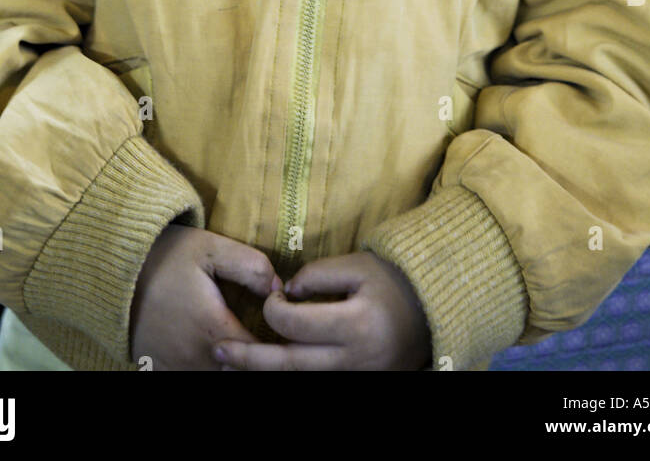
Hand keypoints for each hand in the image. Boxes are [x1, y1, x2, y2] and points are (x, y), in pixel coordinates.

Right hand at [129, 224, 283, 369]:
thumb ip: (252, 266)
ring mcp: (175, 367)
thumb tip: (279, 288)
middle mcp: (196, 358)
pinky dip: (206, 367)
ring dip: (230, 363)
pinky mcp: (159, 369)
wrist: (113, 269)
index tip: (279, 325)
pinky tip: (211, 348)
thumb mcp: (211, 249)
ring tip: (237, 337)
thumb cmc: (166, 256)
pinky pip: (190, 376)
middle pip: (238, 370)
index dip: (274, 342)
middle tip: (262, 333)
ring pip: (217, 376)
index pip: (259, 354)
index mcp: (213, 330)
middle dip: (253, 355)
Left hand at [213, 251, 432, 370]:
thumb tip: (286, 294)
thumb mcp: (356, 266)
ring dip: (264, 374)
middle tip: (218, 352)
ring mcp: (358, 378)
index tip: (272, 296)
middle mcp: (356, 360)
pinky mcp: (359, 383)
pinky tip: (268, 368)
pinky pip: (318, 383)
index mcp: (355, 325)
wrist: (432, 309)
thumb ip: (318, 276)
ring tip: (230, 367)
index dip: (273, 310)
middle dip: (250, 360)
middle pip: (291, 365)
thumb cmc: (391, 280)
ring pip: (301, 381)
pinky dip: (290, 376)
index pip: (296, 325)